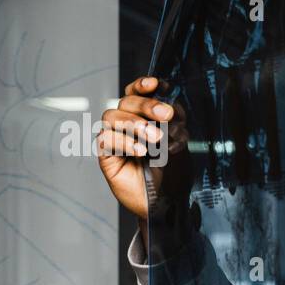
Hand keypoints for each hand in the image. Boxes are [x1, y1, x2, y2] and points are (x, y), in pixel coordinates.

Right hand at [95, 75, 187, 226]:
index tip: (155, 84)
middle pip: (125, 102)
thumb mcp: (178, 142)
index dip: (141, 85)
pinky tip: (141, 151)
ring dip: (135, 124)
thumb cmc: (170, 171)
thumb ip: (176, 122)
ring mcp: (113, 138)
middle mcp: (124, 123)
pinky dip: (125, 143)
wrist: (164, 201)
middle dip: (147, 105)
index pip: (135, 93)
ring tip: (155, 138)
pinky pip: (106, 139)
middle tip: (166, 115)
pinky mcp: (106, 155)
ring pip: (111, 116)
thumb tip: (173, 105)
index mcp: (141, 116)